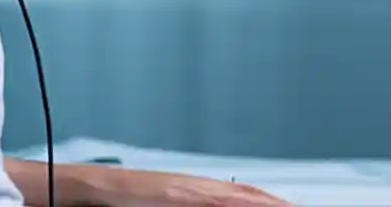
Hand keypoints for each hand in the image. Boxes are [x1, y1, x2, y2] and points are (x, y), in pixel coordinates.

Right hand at [75, 165, 293, 206]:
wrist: (99, 187)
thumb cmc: (130, 200)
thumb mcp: (172, 203)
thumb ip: (196, 203)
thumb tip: (214, 203)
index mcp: (202, 190)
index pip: (246, 196)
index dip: (272, 202)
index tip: (291, 206)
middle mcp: (201, 186)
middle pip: (250, 194)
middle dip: (278, 203)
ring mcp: (191, 189)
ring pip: (239, 196)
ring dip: (267, 202)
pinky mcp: (178, 195)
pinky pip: (216, 201)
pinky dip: (238, 201)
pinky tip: (256, 204)